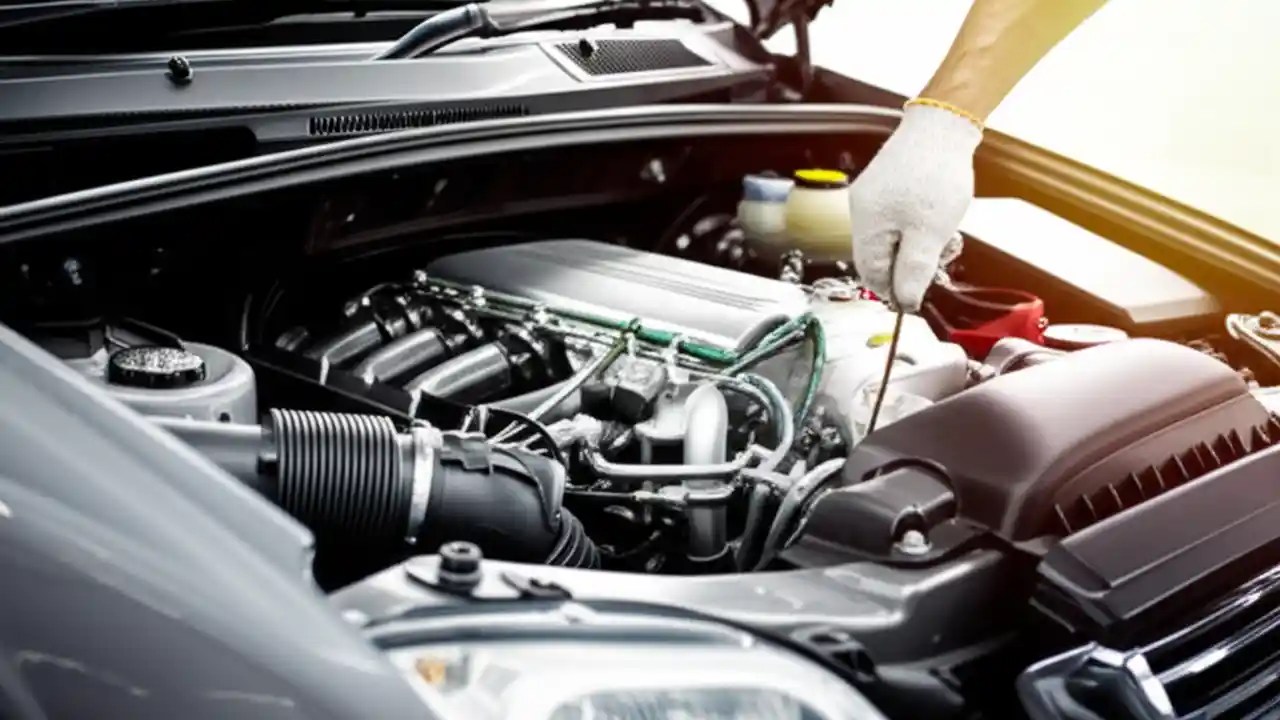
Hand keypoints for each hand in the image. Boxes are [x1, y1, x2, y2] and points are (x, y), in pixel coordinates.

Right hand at [849, 103, 982, 310]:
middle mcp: (860, 211)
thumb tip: (905, 301)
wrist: (942, 125)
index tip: (917, 297)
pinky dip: (914, 227)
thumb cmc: (936, 173)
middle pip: (878, 257)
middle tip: (937, 260)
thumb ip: (914, 271)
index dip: (894, 291)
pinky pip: (894, 219)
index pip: (871, 274)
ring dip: (915, 246)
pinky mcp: (884, 185)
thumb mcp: (930, 233)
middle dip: (908, 265)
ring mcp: (871, 196)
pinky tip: (935, 219)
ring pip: (889, 238)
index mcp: (866, 226)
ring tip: (942, 236)